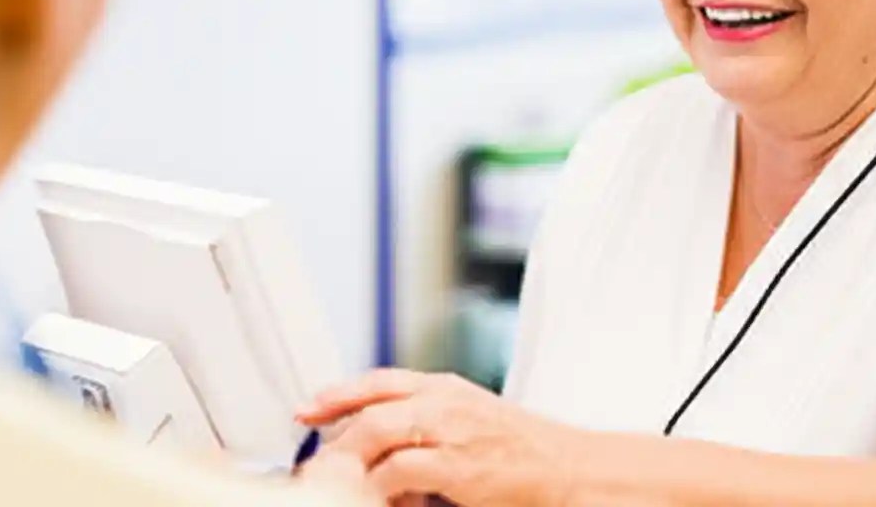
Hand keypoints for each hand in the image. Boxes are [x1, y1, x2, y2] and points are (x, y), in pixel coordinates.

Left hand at [296, 369, 580, 506]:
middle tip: (315, 467)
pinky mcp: (458, 467)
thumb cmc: (521, 451)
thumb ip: (426, 421)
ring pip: (376, 435)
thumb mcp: (470, 419)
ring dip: (351, 464)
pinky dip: (380, 489)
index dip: (337, 394)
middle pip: (369, 410)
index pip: (379, 380)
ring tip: (337, 487)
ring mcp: (450, 432)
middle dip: (335, 440)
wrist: (569, 470)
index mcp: (445, 388)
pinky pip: (398, 472)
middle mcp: (444, 402)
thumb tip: (378, 442)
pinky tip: (384, 501)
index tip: (306, 411)